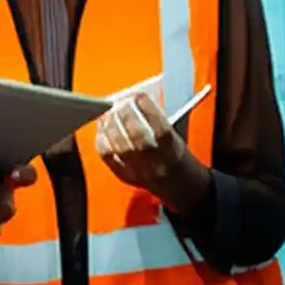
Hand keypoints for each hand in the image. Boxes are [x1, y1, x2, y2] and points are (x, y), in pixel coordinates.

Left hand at [95, 93, 208, 212]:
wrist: (181, 188)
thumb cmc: (178, 157)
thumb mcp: (177, 138)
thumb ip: (157, 121)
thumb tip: (135, 100)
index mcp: (174, 152)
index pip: (161, 130)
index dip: (148, 110)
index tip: (138, 96)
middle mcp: (157, 164)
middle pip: (138, 138)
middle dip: (126, 115)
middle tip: (119, 102)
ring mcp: (139, 172)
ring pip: (120, 147)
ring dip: (110, 126)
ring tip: (107, 113)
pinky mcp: (125, 177)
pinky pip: (108, 157)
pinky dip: (102, 140)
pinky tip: (102, 129)